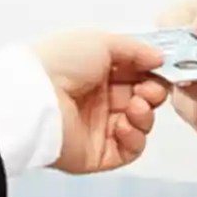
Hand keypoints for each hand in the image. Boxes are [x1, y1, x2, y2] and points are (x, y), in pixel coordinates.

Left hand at [32, 29, 168, 173]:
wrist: (34, 97)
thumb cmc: (61, 62)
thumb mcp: (101, 42)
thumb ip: (136, 49)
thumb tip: (160, 58)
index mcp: (98, 72)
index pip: (137, 75)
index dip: (153, 73)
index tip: (162, 70)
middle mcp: (98, 100)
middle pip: (142, 100)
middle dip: (153, 94)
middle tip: (149, 91)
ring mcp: (98, 128)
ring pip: (140, 125)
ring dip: (145, 115)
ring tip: (135, 107)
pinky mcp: (97, 154)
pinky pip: (129, 151)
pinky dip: (134, 138)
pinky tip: (124, 125)